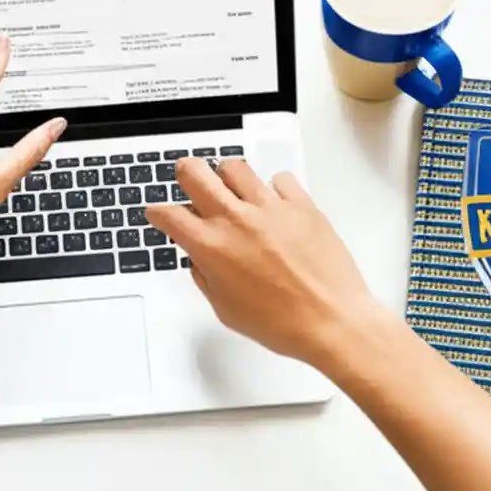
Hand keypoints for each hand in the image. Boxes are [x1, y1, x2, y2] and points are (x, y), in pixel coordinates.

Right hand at [146, 158, 375, 367]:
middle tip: (191, 184)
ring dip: (228, 178)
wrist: (331, 321)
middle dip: (186, 174)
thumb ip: (206, 277)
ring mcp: (269, 208)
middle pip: (194, 171)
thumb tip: (200, 259)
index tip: (160, 214)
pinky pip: (279, 179)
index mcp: (211, 247)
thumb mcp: (226, 309)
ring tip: (235, 193)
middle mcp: (236, 220)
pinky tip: (275, 205)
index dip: (158, 213)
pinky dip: (274, 189)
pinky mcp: (300, 205)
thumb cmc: (283, 323)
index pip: (168, 214)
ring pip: (234, 167)